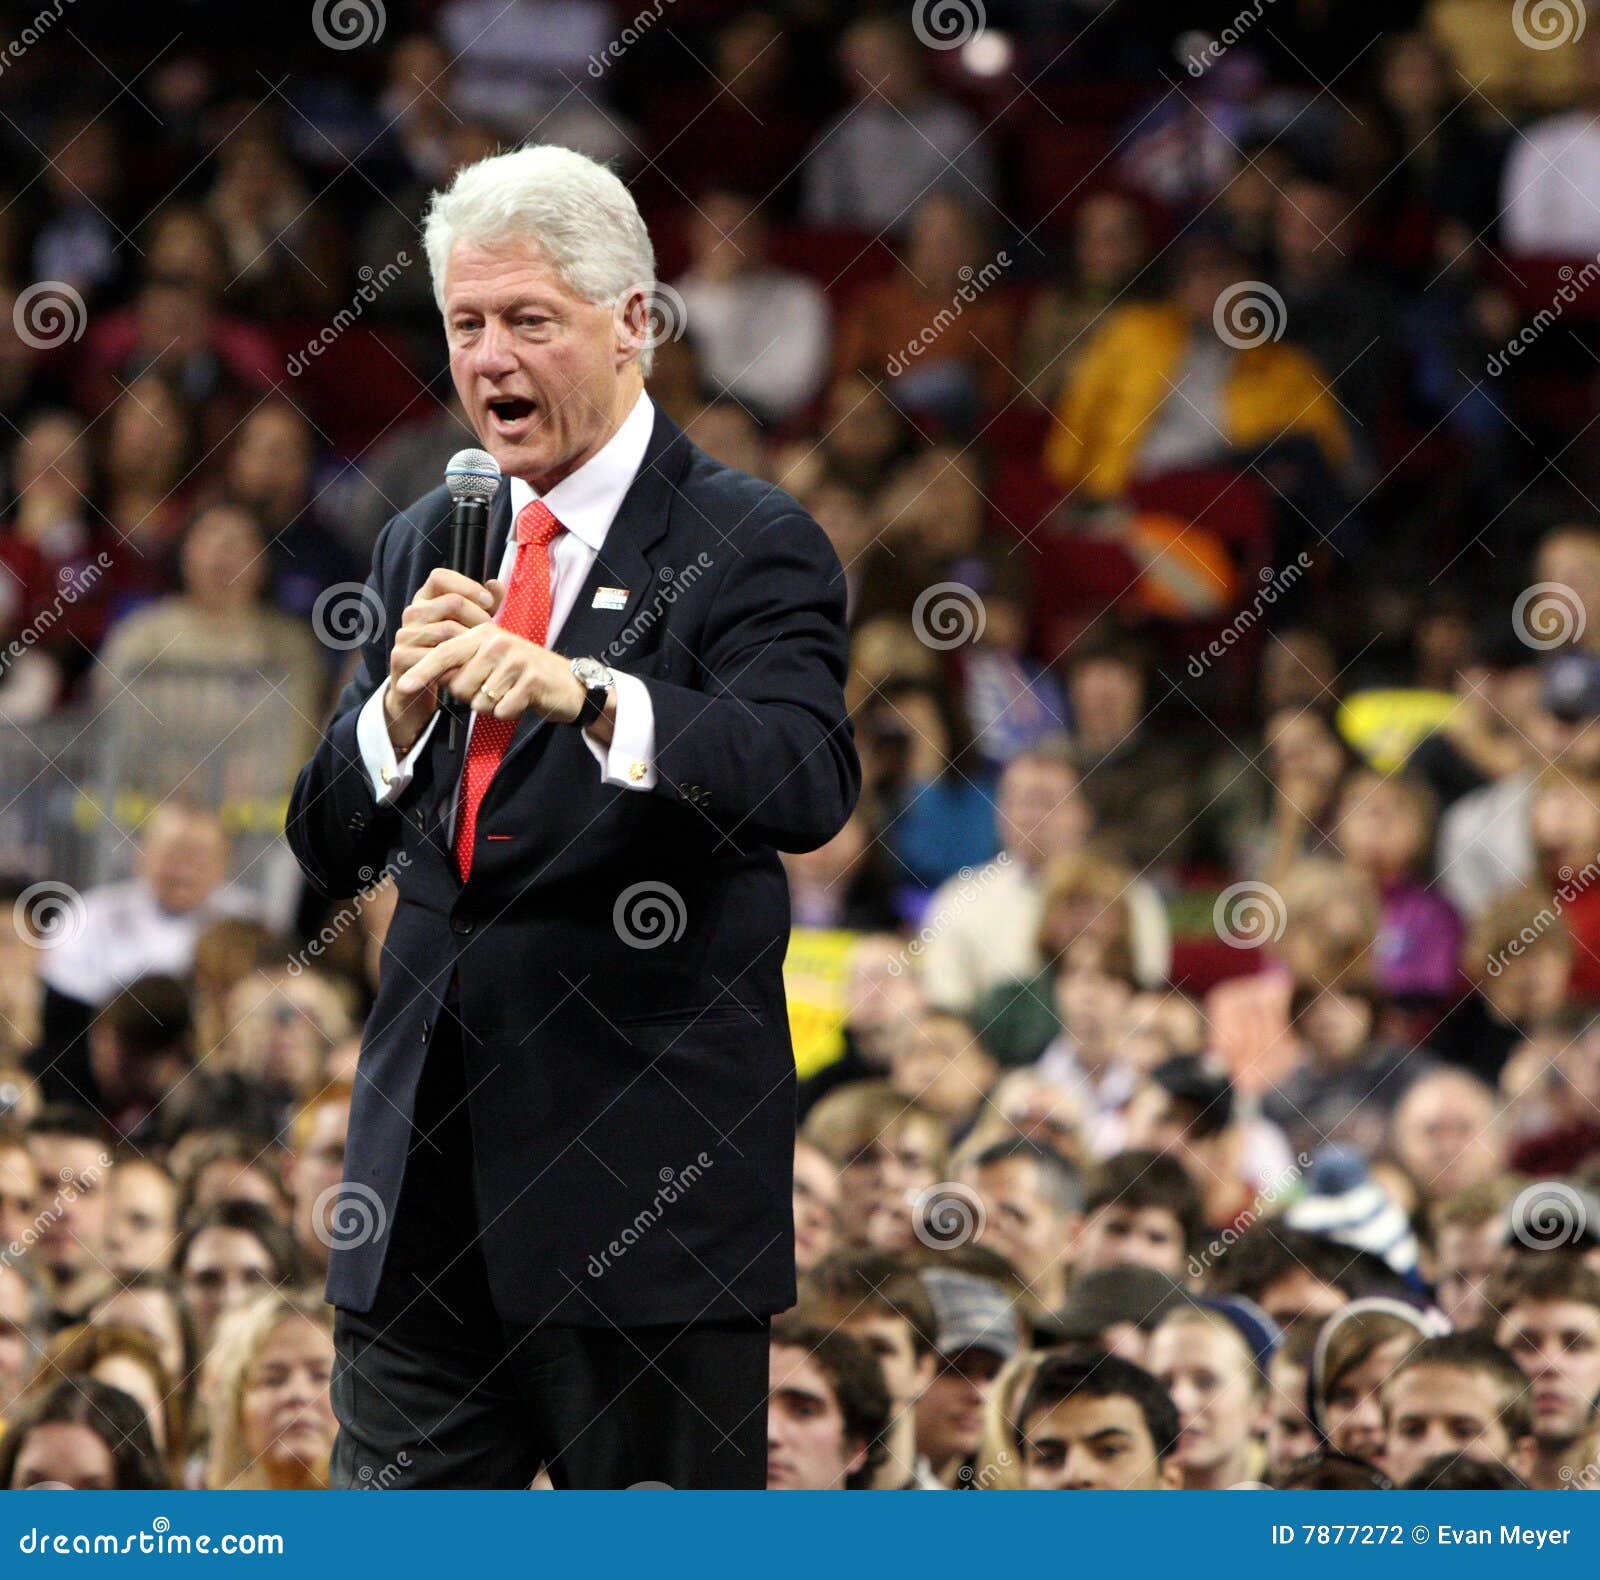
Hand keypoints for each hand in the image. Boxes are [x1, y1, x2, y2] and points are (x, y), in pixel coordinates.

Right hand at [383, 568, 505, 750]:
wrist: (422, 689)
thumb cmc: (453, 654)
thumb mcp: (471, 626)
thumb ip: (486, 605)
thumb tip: (495, 584)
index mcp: (425, 599)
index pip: (440, 577)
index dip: (468, 586)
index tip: (490, 603)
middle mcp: (412, 613)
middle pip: (451, 603)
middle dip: (479, 619)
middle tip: (493, 635)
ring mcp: (405, 635)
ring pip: (448, 629)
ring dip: (472, 642)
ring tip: (485, 652)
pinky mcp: (401, 657)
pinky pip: (437, 655)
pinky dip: (459, 662)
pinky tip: (471, 667)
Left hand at [396, 620, 586, 726]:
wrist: (567, 684)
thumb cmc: (522, 673)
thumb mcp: (491, 659)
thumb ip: (463, 662)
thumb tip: (433, 675)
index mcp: (484, 634)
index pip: (445, 652)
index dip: (422, 670)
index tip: (402, 686)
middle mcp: (498, 642)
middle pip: (460, 685)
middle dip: (471, 696)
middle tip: (494, 688)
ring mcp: (516, 661)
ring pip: (480, 702)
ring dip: (491, 707)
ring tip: (509, 693)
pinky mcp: (532, 681)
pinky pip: (501, 711)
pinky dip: (508, 713)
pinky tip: (521, 701)